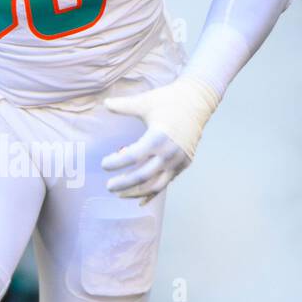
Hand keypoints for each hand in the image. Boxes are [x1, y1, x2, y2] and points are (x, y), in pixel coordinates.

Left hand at [102, 73, 219, 204]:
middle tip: (109, 186)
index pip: (132, 156)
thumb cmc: (169, 100)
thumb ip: (124, 105)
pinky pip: (166, 183)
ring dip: (137, 192)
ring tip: (120, 194)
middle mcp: (169, 152)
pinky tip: (140, 201)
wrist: (197, 102)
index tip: (103, 164)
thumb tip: (105, 103)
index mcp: (158, 137)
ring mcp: (178, 161)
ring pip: (155, 185)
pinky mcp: (183, 164)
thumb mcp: (145, 102)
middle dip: (123, 183)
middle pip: (142, 176)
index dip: (116, 163)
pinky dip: (153, 193)